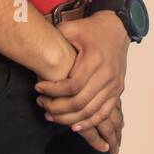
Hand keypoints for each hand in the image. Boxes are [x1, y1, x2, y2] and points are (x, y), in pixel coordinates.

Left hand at [34, 11, 128, 153]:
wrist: (117, 29)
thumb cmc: (92, 29)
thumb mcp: (71, 28)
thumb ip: (55, 38)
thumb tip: (35, 47)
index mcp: (94, 60)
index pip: (72, 86)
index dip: (53, 91)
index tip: (38, 88)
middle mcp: (106, 75)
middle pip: (80, 103)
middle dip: (57, 108)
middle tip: (42, 104)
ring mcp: (113, 85)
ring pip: (91, 112)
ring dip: (69, 119)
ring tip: (52, 115)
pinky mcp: (117, 91)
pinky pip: (104, 113)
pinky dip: (89, 123)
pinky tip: (74, 126)